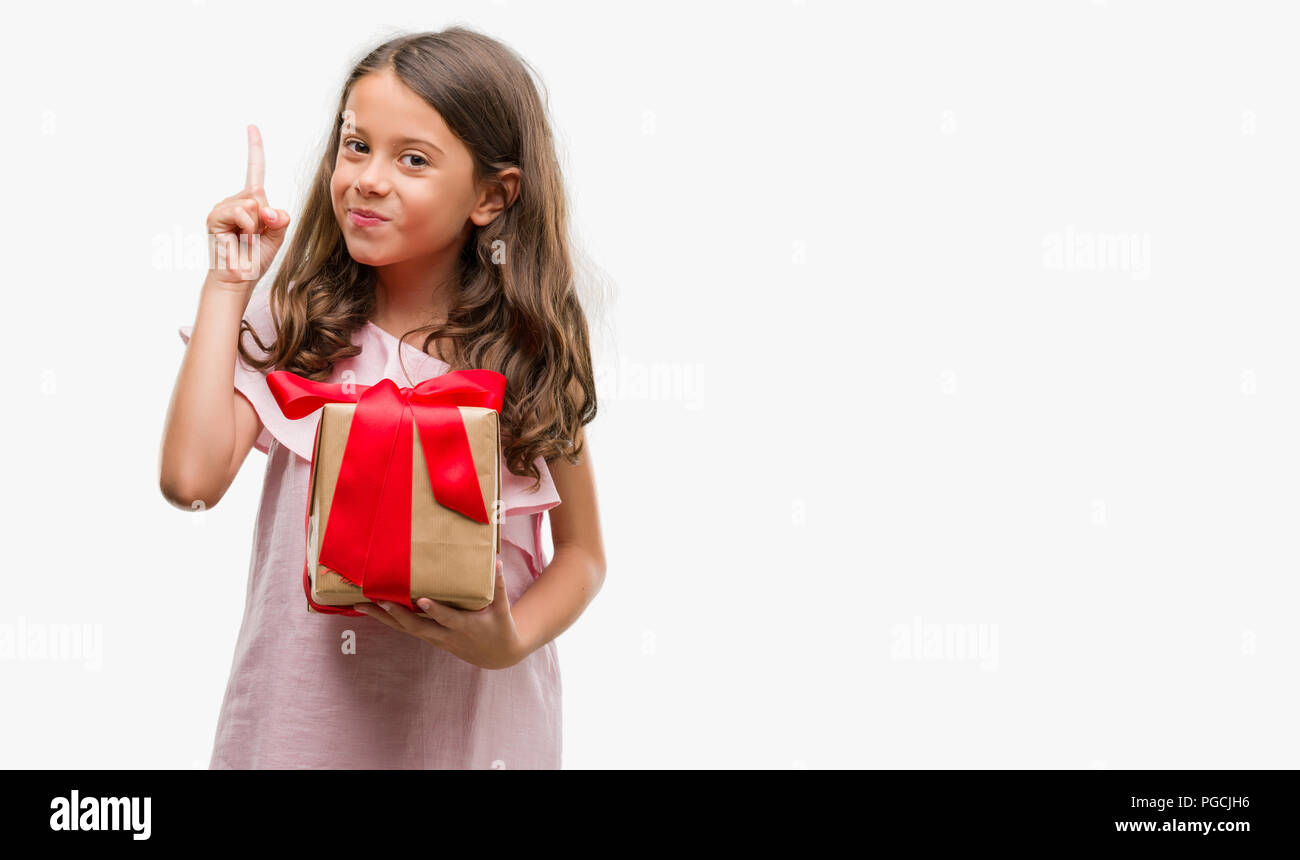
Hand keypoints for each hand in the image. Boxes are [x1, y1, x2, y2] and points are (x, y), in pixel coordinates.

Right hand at [205, 124, 291, 287]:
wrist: (239, 278)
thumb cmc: (256, 258)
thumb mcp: (277, 236)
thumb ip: (280, 218)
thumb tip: (266, 207)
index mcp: (251, 203)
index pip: (254, 171)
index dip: (255, 149)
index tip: (252, 127)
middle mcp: (235, 201)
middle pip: (260, 193)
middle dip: (267, 218)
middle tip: (256, 236)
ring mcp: (223, 207)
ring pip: (252, 202)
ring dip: (256, 224)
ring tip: (247, 238)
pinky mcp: (215, 216)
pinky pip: (242, 211)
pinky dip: (248, 225)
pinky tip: (240, 237)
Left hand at [354, 557, 524, 669]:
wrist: (495, 656)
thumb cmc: (500, 628)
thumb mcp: (502, 610)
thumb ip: (498, 587)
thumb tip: (497, 561)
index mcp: (464, 627)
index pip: (447, 618)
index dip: (434, 610)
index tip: (421, 600)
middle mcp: (445, 635)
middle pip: (416, 627)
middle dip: (395, 614)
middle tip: (376, 601)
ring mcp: (434, 638)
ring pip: (405, 629)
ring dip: (382, 618)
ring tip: (360, 605)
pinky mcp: (429, 636)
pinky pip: (405, 628)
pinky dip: (387, 620)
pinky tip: (371, 610)